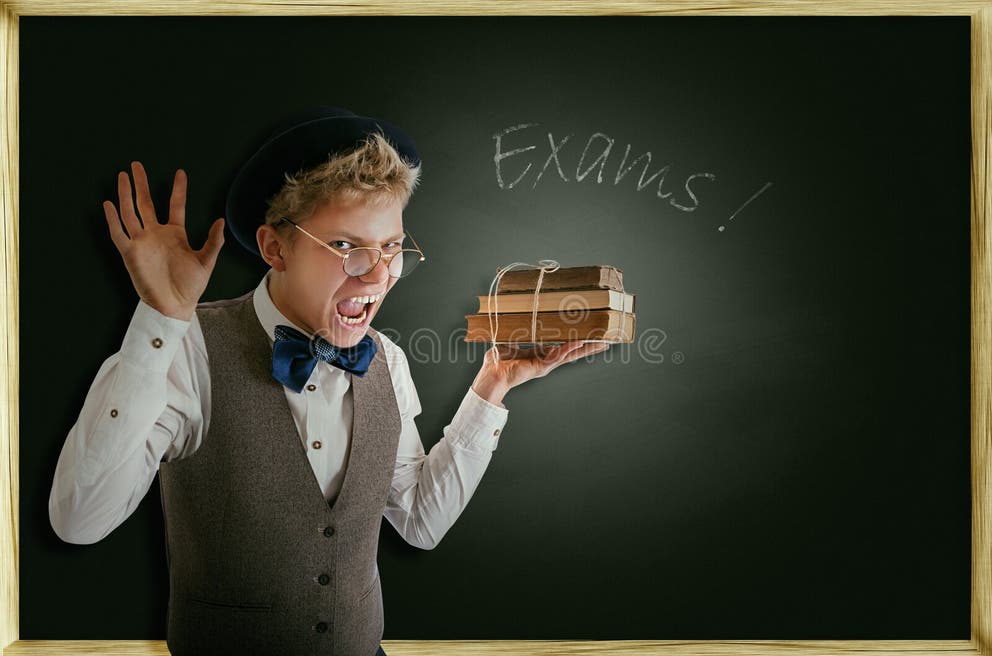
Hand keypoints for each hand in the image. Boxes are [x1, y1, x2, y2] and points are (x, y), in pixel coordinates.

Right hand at [103, 161, 225, 320]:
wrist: (174, 306)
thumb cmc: (191, 287)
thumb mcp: (206, 262)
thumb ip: (214, 242)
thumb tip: (221, 221)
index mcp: (176, 234)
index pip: (176, 205)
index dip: (178, 189)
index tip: (180, 172)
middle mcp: (157, 234)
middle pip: (145, 203)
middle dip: (141, 184)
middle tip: (136, 165)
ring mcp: (142, 242)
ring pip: (130, 213)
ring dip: (125, 195)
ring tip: (122, 177)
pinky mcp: (130, 253)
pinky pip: (119, 233)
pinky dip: (113, 219)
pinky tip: (109, 204)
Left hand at [470, 340, 611, 406]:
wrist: (492, 373)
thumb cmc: (498, 360)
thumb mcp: (511, 340)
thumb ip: (518, 331)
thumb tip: (517, 315)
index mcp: (541, 355)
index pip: (563, 347)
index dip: (577, 342)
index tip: (589, 337)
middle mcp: (546, 361)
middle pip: (572, 353)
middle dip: (589, 347)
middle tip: (605, 342)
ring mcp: (545, 365)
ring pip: (569, 355)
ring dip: (584, 347)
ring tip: (599, 342)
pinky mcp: (541, 367)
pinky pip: (558, 356)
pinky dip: (568, 349)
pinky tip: (577, 343)